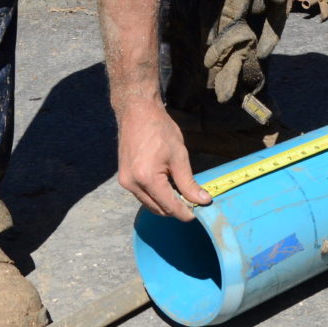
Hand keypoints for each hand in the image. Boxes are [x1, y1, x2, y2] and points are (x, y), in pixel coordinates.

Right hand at [115, 102, 212, 219]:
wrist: (137, 112)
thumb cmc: (160, 130)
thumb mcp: (179, 155)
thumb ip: (189, 182)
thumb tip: (203, 201)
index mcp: (147, 178)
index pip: (169, 206)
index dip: (185, 213)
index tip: (198, 214)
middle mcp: (132, 184)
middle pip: (158, 209)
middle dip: (176, 210)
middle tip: (193, 203)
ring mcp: (125, 182)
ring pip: (149, 204)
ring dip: (165, 204)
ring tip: (182, 195)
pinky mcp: (123, 178)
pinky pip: (142, 196)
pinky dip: (155, 196)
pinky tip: (167, 187)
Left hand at [203, 0, 291, 104]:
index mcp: (277, 5)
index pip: (272, 29)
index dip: (266, 43)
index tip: (259, 57)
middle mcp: (262, 12)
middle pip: (251, 41)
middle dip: (241, 64)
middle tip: (229, 89)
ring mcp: (246, 9)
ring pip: (236, 38)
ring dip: (226, 57)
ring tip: (216, 79)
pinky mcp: (231, 3)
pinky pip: (224, 25)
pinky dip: (217, 39)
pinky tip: (208, 54)